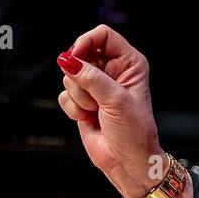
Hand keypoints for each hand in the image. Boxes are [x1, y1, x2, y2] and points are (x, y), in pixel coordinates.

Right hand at [56, 25, 164, 197]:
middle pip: (81, 53)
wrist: (128, 162)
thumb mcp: (115, 100)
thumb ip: (91, 78)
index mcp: (129, 63)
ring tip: (96, 111)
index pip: (102, 35)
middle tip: (94, 95)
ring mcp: (96, 86)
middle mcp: (112, 71)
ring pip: (70, 76)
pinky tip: (88, 119)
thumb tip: (66, 59)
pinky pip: (64, 94)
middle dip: (81, 76)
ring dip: (79, 96)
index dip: (86, 42)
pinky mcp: (82, 102)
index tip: (76, 58)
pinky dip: (73, 108)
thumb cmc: (134, 132)